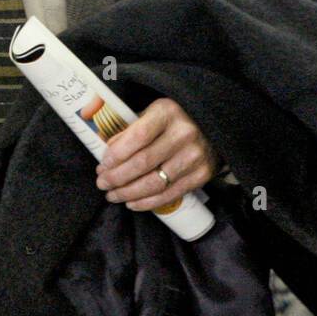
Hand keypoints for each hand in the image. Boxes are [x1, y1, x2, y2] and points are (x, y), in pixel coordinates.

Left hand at [95, 98, 217, 210]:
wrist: (214, 127)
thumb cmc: (175, 119)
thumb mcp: (153, 113)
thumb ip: (131, 129)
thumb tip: (107, 152)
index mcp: (168, 113)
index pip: (138, 137)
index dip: (117, 154)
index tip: (103, 165)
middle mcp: (184, 134)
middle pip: (143, 163)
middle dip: (117, 177)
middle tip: (102, 183)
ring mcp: (195, 156)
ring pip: (154, 183)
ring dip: (128, 193)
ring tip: (113, 195)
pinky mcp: (202, 175)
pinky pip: (169, 194)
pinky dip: (147, 202)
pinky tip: (132, 202)